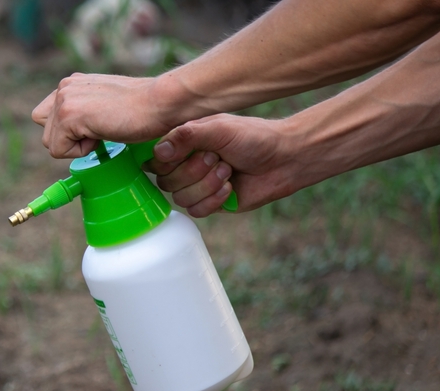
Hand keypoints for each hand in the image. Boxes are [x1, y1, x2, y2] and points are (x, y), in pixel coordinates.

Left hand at [32, 73, 176, 157]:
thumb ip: (86, 110)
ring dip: (77, 146)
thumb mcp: (105, 104)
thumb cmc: (142, 108)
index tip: (94, 129)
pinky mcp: (68, 115)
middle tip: (100, 130)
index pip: (47, 118)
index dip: (68, 132)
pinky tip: (102, 134)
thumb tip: (77, 131)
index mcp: (72, 84)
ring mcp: (64, 99)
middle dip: (70, 141)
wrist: (160, 102)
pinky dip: (81, 152)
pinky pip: (59, 150)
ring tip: (103, 131)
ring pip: (51, 143)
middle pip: (47, 133)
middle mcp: (64, 87)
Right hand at [144, 114, 299, 216]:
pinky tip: (230, 188)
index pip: (155, 160)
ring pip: (180, 199)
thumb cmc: (253, 137)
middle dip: (193, 172)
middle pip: (165, 182)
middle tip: (217, 158)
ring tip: (228, 171)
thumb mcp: (219, 128)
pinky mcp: (210, 203)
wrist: (284, 159)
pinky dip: (213, 200)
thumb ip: (187, 136)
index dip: (167, 162)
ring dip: (206, 186)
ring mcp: (197, 186)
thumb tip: (159, 152)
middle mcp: (186, 165)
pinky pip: (196, 211)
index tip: (190, 151)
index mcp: (183, 144)